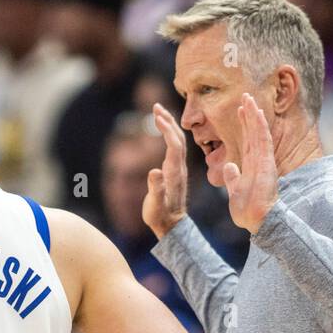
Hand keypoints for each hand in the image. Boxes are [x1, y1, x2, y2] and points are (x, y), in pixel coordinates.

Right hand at [143, 103, 188, 238]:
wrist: (172, 226)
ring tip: (158, 113)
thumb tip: (154, 172)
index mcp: (174, 173)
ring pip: (177, 142)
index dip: (167, 129)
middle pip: (178, 139)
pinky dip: (169, 135)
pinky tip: (164, 130)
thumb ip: (156, 189)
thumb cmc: (161, 217)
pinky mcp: (175, 171)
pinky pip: (175, 148)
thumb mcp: (155, 206)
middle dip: (168, 121)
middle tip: (156, 106)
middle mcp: (178, 168)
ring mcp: (178, 169)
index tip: (157, 115)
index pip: (174, 145)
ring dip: (169, 125)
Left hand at [222, 93, 279, 234]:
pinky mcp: (267, 163)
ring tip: (249, 99)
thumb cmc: (247, 210)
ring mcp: (264, 160)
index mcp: (251, 165)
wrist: (257, 220)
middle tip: (246, 97)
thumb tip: (228, 166)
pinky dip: (260, 126)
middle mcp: (259, 160)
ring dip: (254, 115)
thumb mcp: (235, 192)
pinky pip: (263, 140)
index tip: (240, 110)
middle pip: (253, 133)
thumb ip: (233, 178)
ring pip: (259, 132)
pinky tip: (256, 113)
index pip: (247, 140)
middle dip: (249, 115)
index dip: (243, 125)